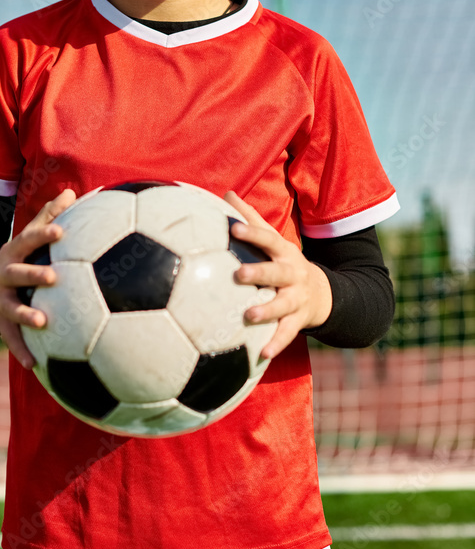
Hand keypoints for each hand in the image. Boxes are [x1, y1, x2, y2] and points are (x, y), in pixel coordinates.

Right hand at [0, 188, 76, 369]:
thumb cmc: (19, 258)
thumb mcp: (28, 237)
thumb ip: (50, 216)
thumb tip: (74, 192)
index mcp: (15, 253)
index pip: (29, 240)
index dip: (45, 234)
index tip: (62, 232)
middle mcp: (5, 275)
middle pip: (17, 274)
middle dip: (33, 275)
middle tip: (54, 277)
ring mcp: (1, 301)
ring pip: (12, 309)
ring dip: (26, 315)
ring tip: (43, 322)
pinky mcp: (1, 323)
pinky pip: (11, 340)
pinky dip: (22, 352)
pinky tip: (35, 365)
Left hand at [224, 191, 332, 359]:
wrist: (322, 293)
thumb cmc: (284, 261)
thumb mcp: (273, 240)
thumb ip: (250, 218)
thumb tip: (226, 193)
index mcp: (283, 252)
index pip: (267, 239)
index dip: (251, 233)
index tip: (233, 228)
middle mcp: (292, 273)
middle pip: (276, 272)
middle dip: (259, 272)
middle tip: (238, 274)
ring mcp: (296, 298)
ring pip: (283, 305)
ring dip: (267, 310)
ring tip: (249, 315)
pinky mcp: (298, 320)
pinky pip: (287, 334)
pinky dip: (275, 344)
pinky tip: (262, 355)